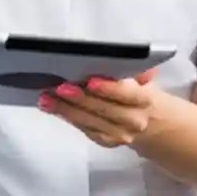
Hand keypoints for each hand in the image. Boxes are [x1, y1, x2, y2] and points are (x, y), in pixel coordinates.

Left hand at [38, 69, 158, 148]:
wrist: (150, 123)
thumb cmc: (138, 93)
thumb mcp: (142, 79)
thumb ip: (137, 69)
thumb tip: (130, 56)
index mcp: (144, 100)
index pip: (127, 94)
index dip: (109, 88)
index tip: (91, 81)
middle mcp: (133, 120)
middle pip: (103, 109)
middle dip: (80, 99)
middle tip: (60, 87)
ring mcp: (119, 134)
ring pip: (89, 121)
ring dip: (65, 109)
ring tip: (46, 98)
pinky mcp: (105, 141)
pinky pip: (83, 128)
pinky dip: (66, 116)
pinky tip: (51, 107)